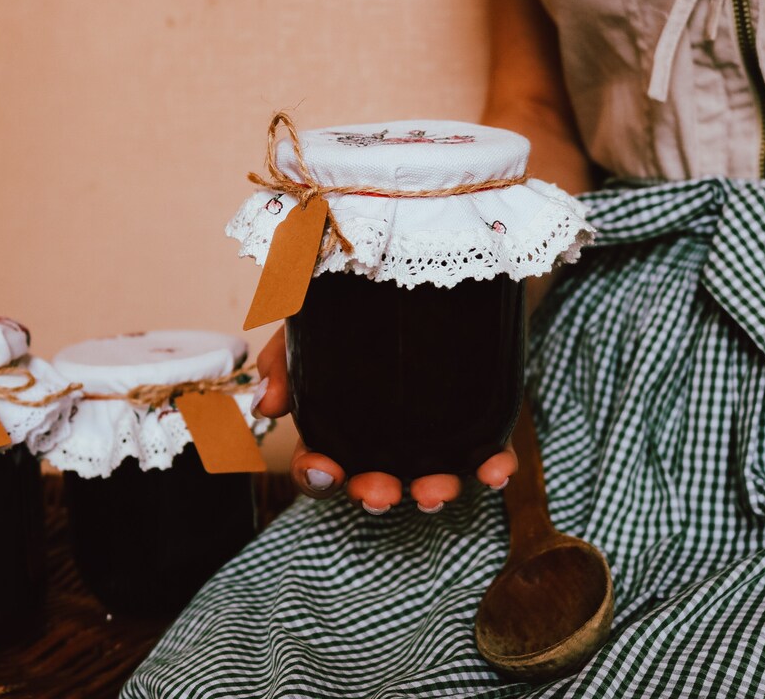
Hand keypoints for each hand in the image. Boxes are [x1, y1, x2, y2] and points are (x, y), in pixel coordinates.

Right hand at [253, 326, 517, 513]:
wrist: (424, 270)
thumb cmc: (359, 306)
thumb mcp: (313, 322)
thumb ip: (285, 355)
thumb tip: (268, 403)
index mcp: (341, 424)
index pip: (321, 462)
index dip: (316, 475)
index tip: (323, 470)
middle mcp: (387, 438)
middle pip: (374, 480)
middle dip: (374, 493)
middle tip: (380, 492)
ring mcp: (434, 433)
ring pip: (432, 476)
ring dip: (433, 491)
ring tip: (436, 490)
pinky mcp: (481, 418)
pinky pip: (490, 451)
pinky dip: (494, 466)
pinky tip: (497, 469)